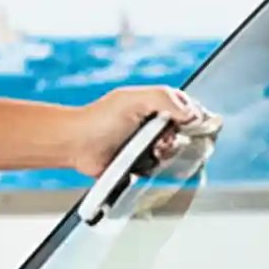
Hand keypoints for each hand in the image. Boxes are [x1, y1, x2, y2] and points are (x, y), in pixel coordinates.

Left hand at [67, 85, 203, 176]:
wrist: (76, 145)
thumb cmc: (99, 120)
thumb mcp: (134, 99)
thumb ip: (165, 99)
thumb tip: (192, 114)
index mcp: (157, 103)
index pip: (190, 110)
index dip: (191, 119)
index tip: (183, 125)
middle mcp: (156, 123)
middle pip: (187, 134)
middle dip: (178, 138)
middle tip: (162, 139)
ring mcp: (150, 144)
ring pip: (176, 153)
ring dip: (167, 154)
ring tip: (152, 151)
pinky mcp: (143, 164)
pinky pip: (161, 170)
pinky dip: (157, 169)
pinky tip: (144, 163)